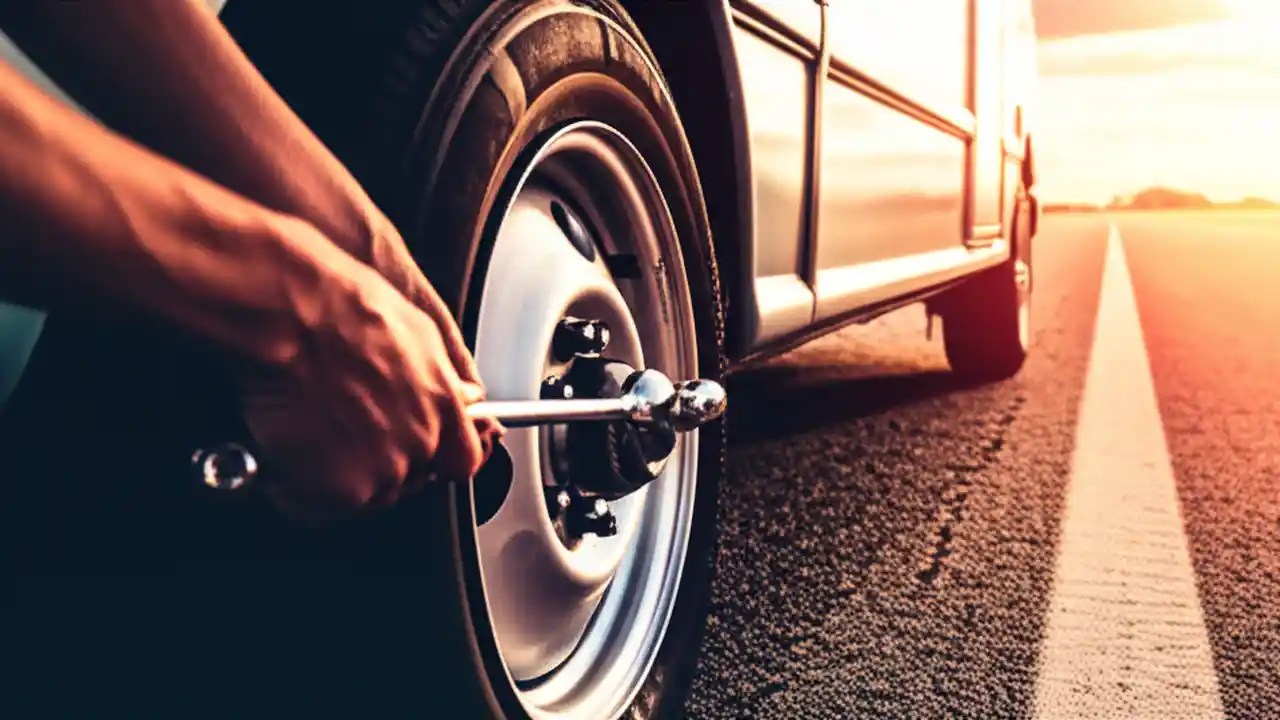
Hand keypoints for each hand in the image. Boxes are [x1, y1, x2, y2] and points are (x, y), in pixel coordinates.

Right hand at [239, 220, 501, 520]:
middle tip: (342, 436)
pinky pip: (316, 506)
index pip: (461, 460)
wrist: (297, 317)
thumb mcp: (420, 331)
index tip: (419, 454)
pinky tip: (282, 458)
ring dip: (338, 478)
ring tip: (307, 441)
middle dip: (379, 464)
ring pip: (365, 495)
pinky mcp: (341, 488)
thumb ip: (442, 376)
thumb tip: (462, 395)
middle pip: (408, 480)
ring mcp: (384, 470)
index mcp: (444, 406)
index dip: (436, 458)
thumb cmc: (346, 309)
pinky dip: (295, 490)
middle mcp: (421, 443)